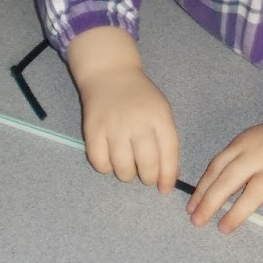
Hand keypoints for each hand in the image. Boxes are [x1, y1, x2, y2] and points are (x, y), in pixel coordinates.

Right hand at [68, 27, 178, 191]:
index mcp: (159, 116)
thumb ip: (167, 142)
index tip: (165, 189)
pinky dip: (106, 168)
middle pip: (147, 165)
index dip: (168, 176)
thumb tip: (169, 176)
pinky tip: (111, 160)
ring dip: (127, 175)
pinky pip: (100, 163)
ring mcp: (113, 126)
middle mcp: (137, 122)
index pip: (168, 153)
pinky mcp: (92, 130)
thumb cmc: (140, 97)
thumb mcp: (161, 112)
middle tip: (145, 175)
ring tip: (128, 166)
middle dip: (148, 178)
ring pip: (123, 169)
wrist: (110, 74)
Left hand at [188, 89, 262, 233]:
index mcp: (243, 144)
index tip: (192, 208)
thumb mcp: (250, 143)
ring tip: (225, 226)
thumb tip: (208, 195)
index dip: (202, 189)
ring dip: (238, 210)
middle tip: (198, 221)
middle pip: (230, 178)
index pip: (217, 168)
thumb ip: (233, 163)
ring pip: (256, 189)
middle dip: (211, 201)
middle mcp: (259, 154)